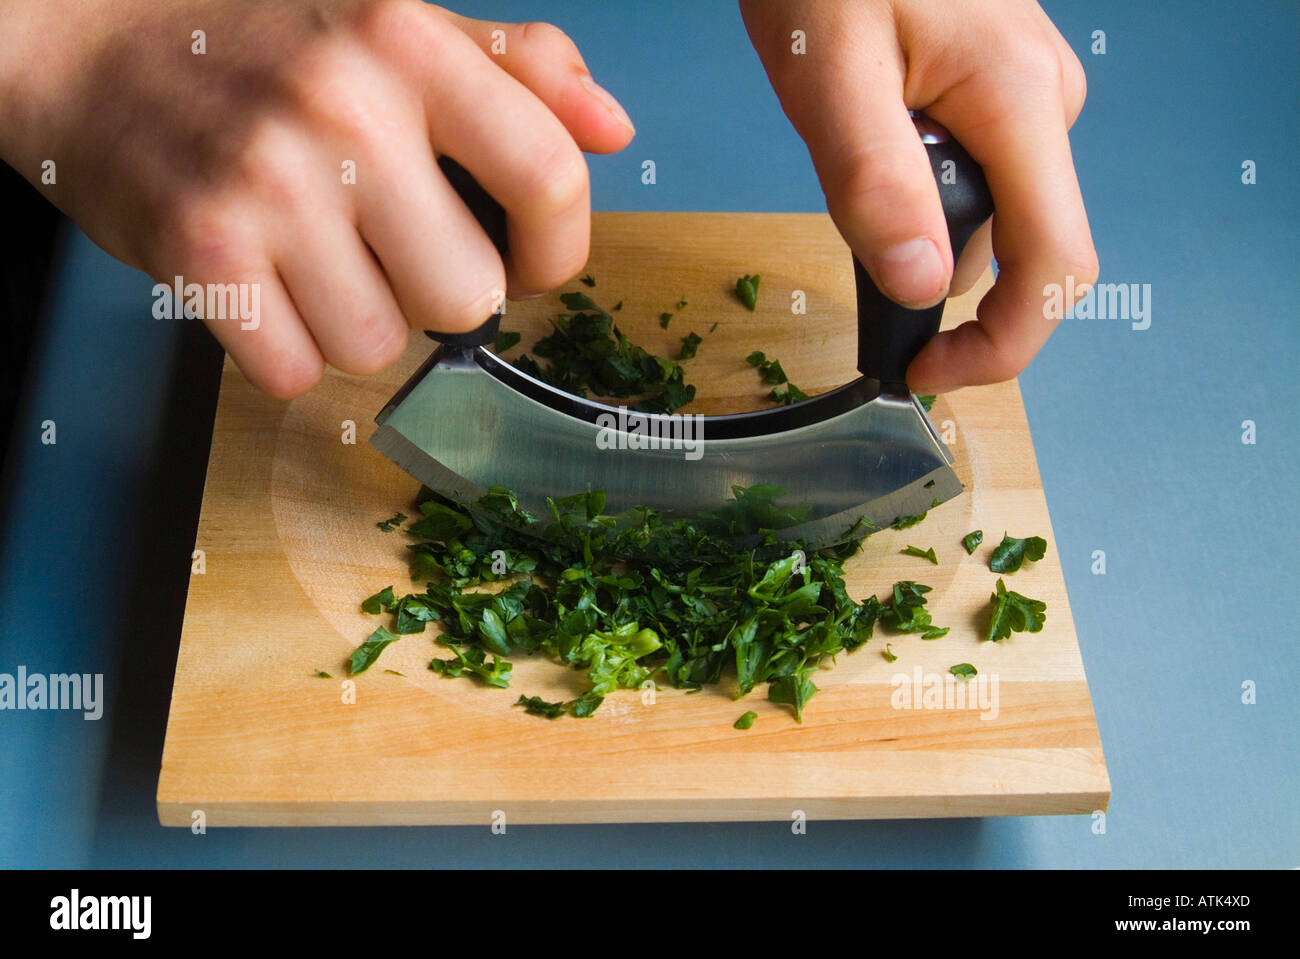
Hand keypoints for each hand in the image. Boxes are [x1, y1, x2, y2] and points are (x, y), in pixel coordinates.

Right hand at [0, 0, 634, 396]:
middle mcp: (343, 109)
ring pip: (381, 347)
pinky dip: (286, 349)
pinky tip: (266, 288)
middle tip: (390, 251)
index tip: (532, 262)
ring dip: (359, 324)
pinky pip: (296, 371)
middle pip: (471, 297)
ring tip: (316, 259)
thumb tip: (612, 129)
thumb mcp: (396, 23)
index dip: (558, 249)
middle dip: (440, 294)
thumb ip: (517, 69)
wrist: (89, 45)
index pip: (551, 176)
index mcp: (410, 44)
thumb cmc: (264, 47)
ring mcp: (267, 182)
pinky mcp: (202, 249)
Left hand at [739, 0, 1097, 391]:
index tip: (930, 371)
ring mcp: (1026, 89)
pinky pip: (975, 168)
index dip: (1002, 343)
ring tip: (849, 157)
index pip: (1054, 264)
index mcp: (1019, 100)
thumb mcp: (828, 74)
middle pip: (1018, 244)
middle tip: (853, 250)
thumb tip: (923, 285)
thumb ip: (875, 182)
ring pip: (990, 208)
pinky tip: (872, 135)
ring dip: (921, 223)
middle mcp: (1044, 99)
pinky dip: (922, 187)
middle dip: (938, 277)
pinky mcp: (999, 83)